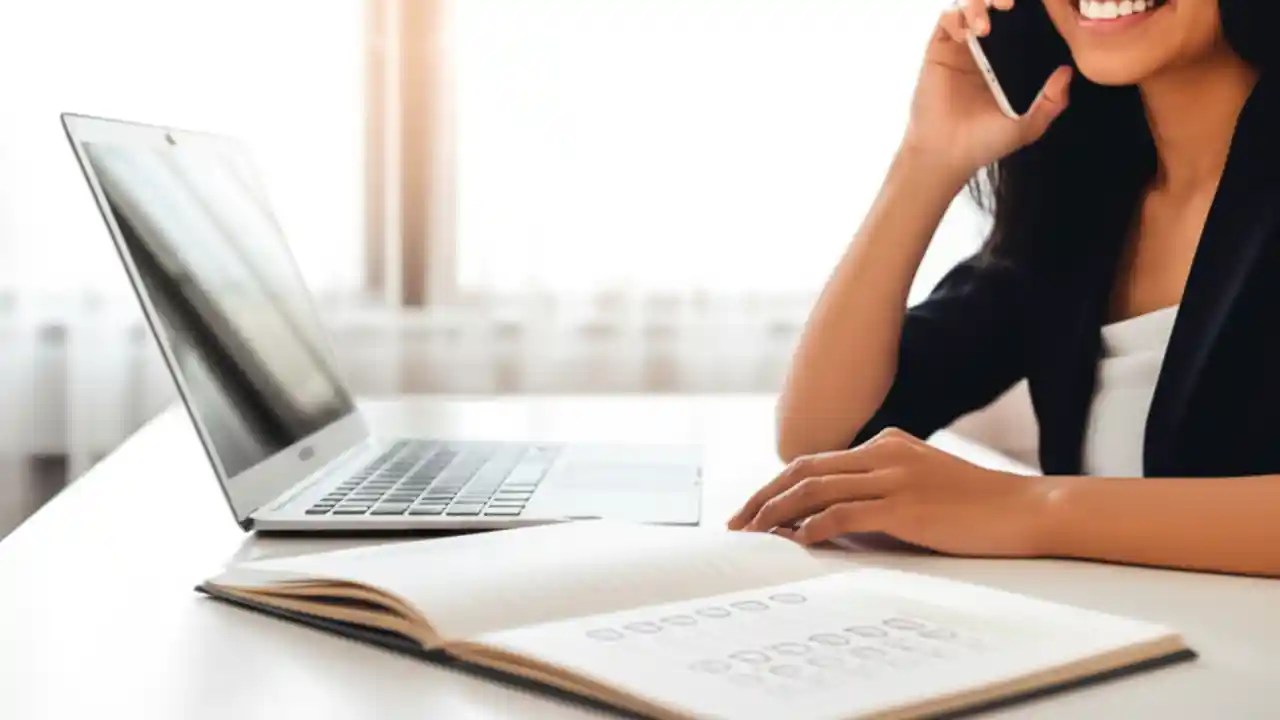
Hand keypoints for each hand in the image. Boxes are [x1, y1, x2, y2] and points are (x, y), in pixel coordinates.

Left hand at [727, 428, 1055, 556]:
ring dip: (777, 513)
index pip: (816, 462)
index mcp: (886, 443)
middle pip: (804, 469)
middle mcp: (884, 453)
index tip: (754, 509)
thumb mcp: (922, 484)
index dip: (778, 485)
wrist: (1026, 510)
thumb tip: (832, 520)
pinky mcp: (905, 505)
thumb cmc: (976, 506)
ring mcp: (894, 477)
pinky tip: (796, 541)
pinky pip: (844, 513)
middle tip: (737, 524)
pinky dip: (812, 527)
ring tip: (754, 535)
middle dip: (764, 497)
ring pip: (815, 489)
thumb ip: (880, 490)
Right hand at [903, 0, 1073, 180]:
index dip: (1028, 11)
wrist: (948, 155)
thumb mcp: (1028, 126)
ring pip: (969, 7)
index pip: (1019, 24)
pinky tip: (968, 33)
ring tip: (986, 24)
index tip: (1041, 7)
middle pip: (993, 7)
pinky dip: (958, 17)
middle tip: (1011, 4)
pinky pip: (947, 20)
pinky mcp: (939, 51)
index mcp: (1006, 63)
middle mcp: (984, 51)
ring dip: (978, 5)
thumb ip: (1052, 102)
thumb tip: (1067, 72)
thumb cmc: (984, 143)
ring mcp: (960, 49)